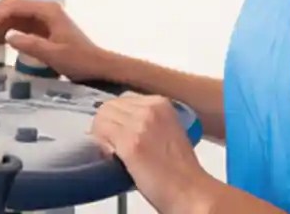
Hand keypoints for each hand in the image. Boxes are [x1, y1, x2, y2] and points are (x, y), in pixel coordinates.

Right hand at [0, 0, 109, 81]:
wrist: (97, 65)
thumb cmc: (79, 60)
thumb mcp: (54, 55)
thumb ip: (30, 44)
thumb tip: (7, 36)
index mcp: (48, 11)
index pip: (15, 6)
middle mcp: (44, 9)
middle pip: (12, 4)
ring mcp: (43, 17)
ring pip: (14, 12)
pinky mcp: (42, 27)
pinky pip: (19, 22)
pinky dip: (5, 28)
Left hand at [90, 94, 213, 213]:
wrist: (188, 189)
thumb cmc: (181, 170)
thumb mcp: (169, 131)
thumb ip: (148, 122)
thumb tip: (124, 125)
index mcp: (161, 104)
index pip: (124, 100)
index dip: (116, 118)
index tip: (117, 132)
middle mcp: (150, 109)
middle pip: (110, 106)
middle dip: (106, 124)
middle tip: (110, 143)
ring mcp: (139, 124)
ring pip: (102, 117)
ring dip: (101, 134)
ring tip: (111, 151)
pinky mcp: (129, 143)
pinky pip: (101, 134)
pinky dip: (101, 146)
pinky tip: (111, 157)